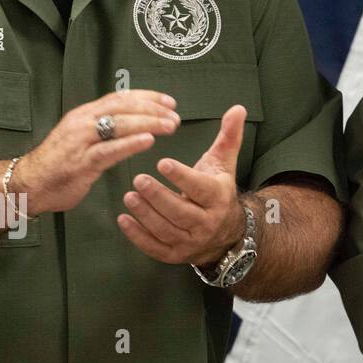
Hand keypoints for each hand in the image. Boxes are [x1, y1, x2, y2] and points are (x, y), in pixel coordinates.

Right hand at [16, 90, 181, 214]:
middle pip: (122, 107)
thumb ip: (106, 127)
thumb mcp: (83, 136)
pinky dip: (130, 144)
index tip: (169, 101)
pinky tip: (148, 141)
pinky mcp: (80, 162)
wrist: (28, 185)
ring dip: (148, 123)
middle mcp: (82, 122)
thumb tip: (137, 120)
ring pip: (118, 125)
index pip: (120, 97)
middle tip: (175, 115)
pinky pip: (109, 150)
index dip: (147, 97)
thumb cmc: (59, 162)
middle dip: (152, 109)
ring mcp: (80, 142)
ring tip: (169, 126)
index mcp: (85, 114)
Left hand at [117, 104, 247, 265]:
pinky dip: (137, 235)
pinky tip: (123, 219)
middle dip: (157, 196)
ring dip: (144, 213)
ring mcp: (190, 241)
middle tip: (138, 179)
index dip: (180, 176)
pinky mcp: (175, 255)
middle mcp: (206, 222)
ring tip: (129, 196)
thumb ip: (228, 136)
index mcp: (218, 197)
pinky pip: (154, 247)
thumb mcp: (223, 164)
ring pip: (164, 228)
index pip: (198, 187)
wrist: (225, 233)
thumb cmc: (217, 190)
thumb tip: (238, 107)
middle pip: (179, 211)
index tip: (162, 162)